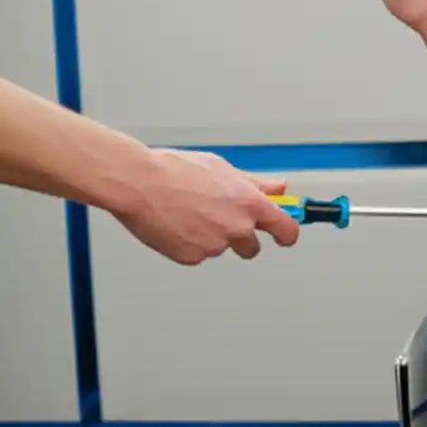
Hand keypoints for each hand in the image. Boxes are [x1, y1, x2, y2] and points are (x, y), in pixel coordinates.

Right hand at [112, 149, 300, 264]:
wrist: (139, 183)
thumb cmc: (177, 170)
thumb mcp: (223, 169)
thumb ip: (255, 184)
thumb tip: (279, 188)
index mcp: (250, 204)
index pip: (286, 229)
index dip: (286, 234)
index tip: (284, 235)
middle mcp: (237, 227)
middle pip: (252, 247)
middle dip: (240, 239)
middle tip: (216, 219)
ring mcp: (215, 245)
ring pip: (221, 248)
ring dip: (211, 238)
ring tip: (187, 214)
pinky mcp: (193, 257)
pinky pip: (198, 255)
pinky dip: (189, 244)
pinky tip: (175, 224)